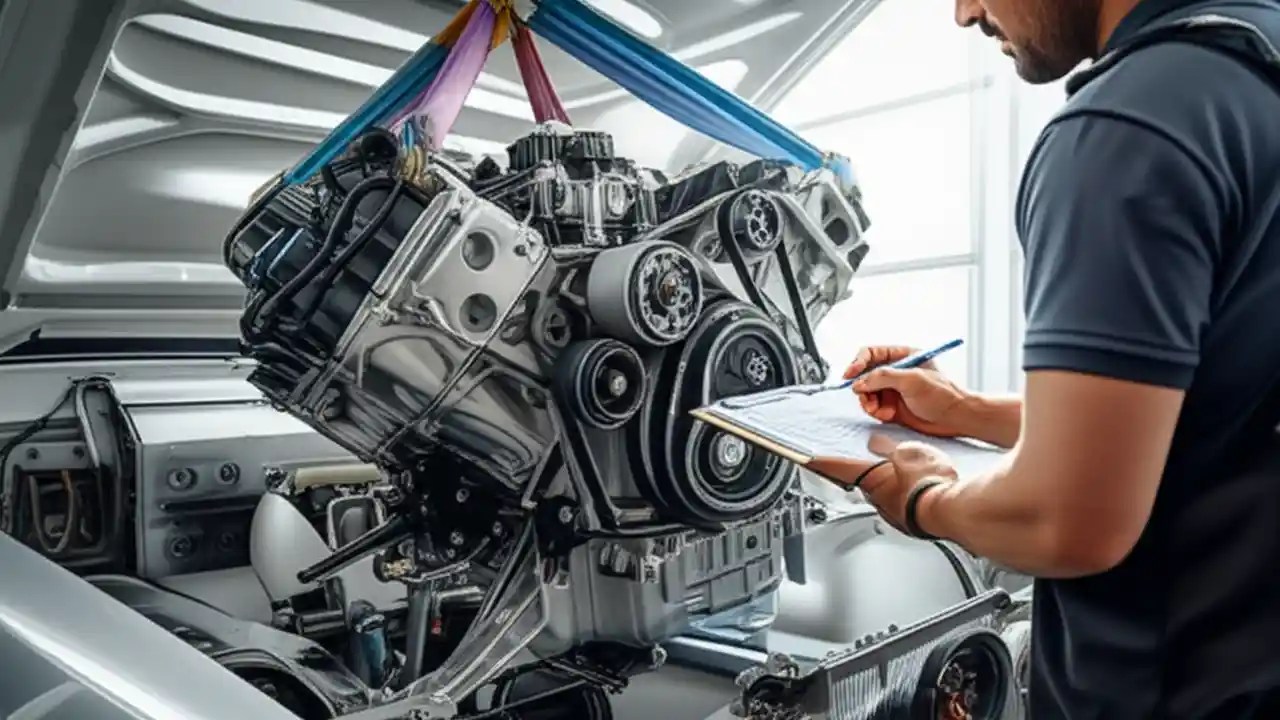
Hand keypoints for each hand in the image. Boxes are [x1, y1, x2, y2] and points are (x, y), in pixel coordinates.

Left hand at [809, 434, 957, 532]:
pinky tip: (923, 488)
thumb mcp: (907, 451)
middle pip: (864, 482)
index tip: (805, 459)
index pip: (837, 468)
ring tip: (909, 471)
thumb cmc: (928, 484)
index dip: (820, 462)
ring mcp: (895, 514)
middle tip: (874, 458)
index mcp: (870, 480)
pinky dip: (909, 496)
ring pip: (887, 495)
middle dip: (868, 471)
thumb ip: (888, 447)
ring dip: (892, 484)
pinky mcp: (913, 522)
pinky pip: (905, 505)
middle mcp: (877, 501)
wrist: (953, 510)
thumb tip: (877, 442)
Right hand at [843, 346, 970, 437]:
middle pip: (865, 374)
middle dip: (862, 386)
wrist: (956, 418)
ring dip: (868, 401)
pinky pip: (874, 406)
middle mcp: (896, 371)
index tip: (850, 375)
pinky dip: (875, 411)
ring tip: (877, 410)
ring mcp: (894, 389)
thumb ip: (883, 378)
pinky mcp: (893, 406)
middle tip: (864, 397)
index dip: (858, 363)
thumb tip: (858, 383)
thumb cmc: (943, 395)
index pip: (871, 353)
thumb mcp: (912, 380)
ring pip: (867, 392)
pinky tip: (886, 415)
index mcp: (903, 356)